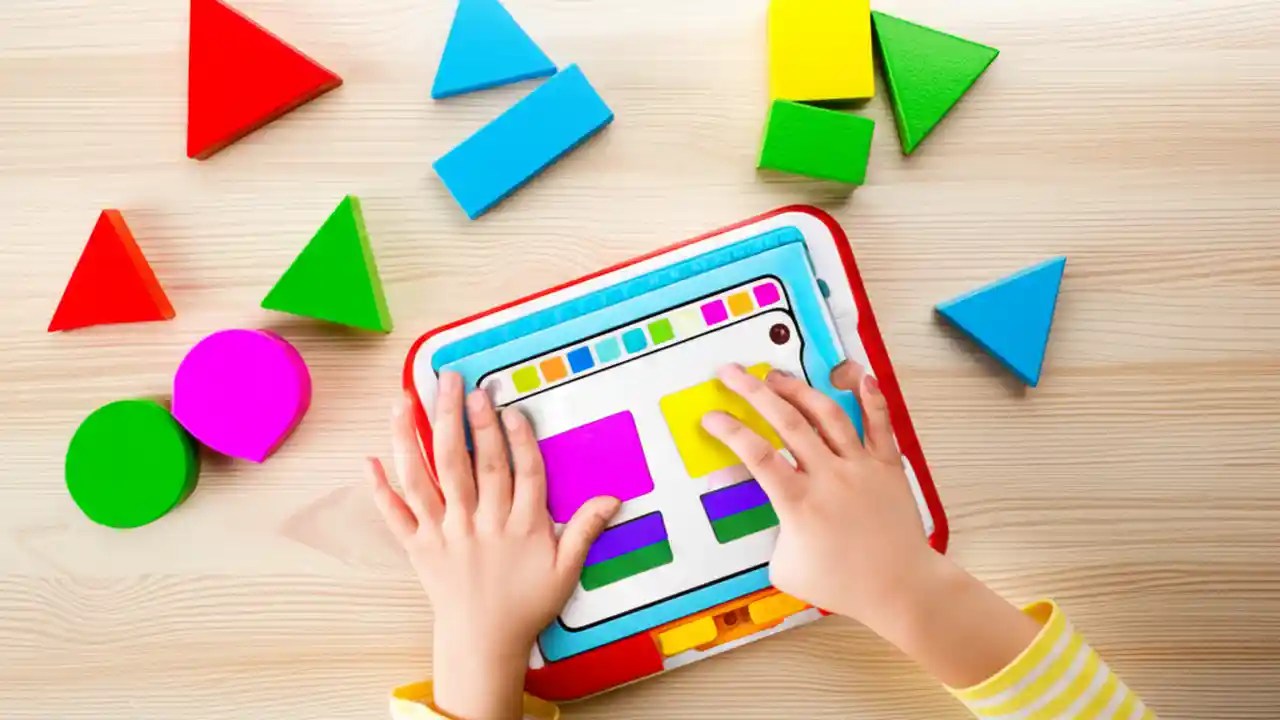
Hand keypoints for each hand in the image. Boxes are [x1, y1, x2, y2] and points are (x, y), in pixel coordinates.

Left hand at [367, 372, 618, 719]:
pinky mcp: (418, 547)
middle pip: (472, 464)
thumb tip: (612, 497)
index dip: (516, 439)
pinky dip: (380, 489)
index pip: (521, 472)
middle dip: (464, 420)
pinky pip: (396, 516)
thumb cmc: (526, 606)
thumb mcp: (565, 570)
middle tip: (457, 383)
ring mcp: (445, 534)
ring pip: (427, 479)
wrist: (483, 645)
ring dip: (414, 438)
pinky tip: (369, 459)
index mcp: (520, 527)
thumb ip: (584, 529)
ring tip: (405, 400)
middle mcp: (480, 524)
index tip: (508, 407)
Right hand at [701, 362, 1039, 687]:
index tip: (710, 416)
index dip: (729, 430)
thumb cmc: (842, 585)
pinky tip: (860, 374)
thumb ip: (774, 534)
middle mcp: (829, 477)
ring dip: (799, 390)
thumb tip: (774, 513)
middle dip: (754, 392)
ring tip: (777, 376)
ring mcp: (860, 467)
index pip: (756, 455)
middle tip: (732, 372)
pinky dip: (871, 397)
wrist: (900, 588)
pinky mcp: (888, 466)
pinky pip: (880, 424)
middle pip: (787, 422)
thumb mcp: (786, 568)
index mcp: (799, 503)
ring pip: (828, 415)